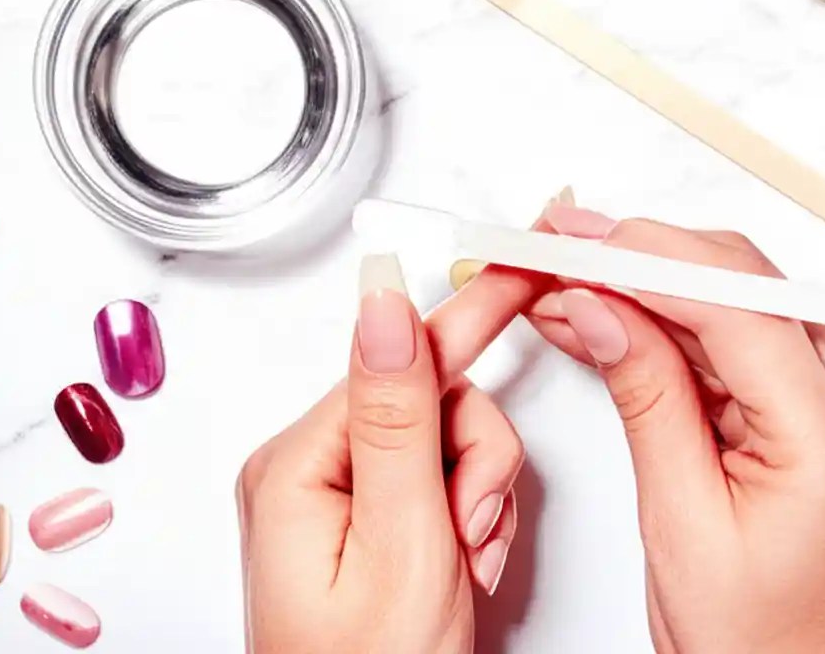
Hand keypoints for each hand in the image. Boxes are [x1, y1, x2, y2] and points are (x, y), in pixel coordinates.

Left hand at [236, 241, 552, 651]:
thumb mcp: (401, 547)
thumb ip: (399, 422)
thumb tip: (386, 306)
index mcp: (300, 466)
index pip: (400, 358)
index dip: (473, 311)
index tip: (524, 257)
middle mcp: (309, 470)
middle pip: (432, 401)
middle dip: (477, 462)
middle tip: (475, 529)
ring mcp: (338, 496)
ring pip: (449, 441)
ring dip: (479, 499)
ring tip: (465, 563)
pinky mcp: (367, 519)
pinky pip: (441, 482)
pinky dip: (469, 519)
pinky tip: (460, 566)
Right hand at [530, 205, 824, 653]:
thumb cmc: (754, 644)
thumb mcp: (679, 521)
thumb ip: (645, 397)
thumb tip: (600, 308)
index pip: (736, 306)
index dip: (645, 257)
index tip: (573, 236)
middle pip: (748, 288)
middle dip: (645, 257)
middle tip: (559, 246)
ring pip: (744, 307)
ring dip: (654, 289)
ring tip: (567, 283)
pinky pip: (750, 346)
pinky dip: (680, 329)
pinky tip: (616, 320)